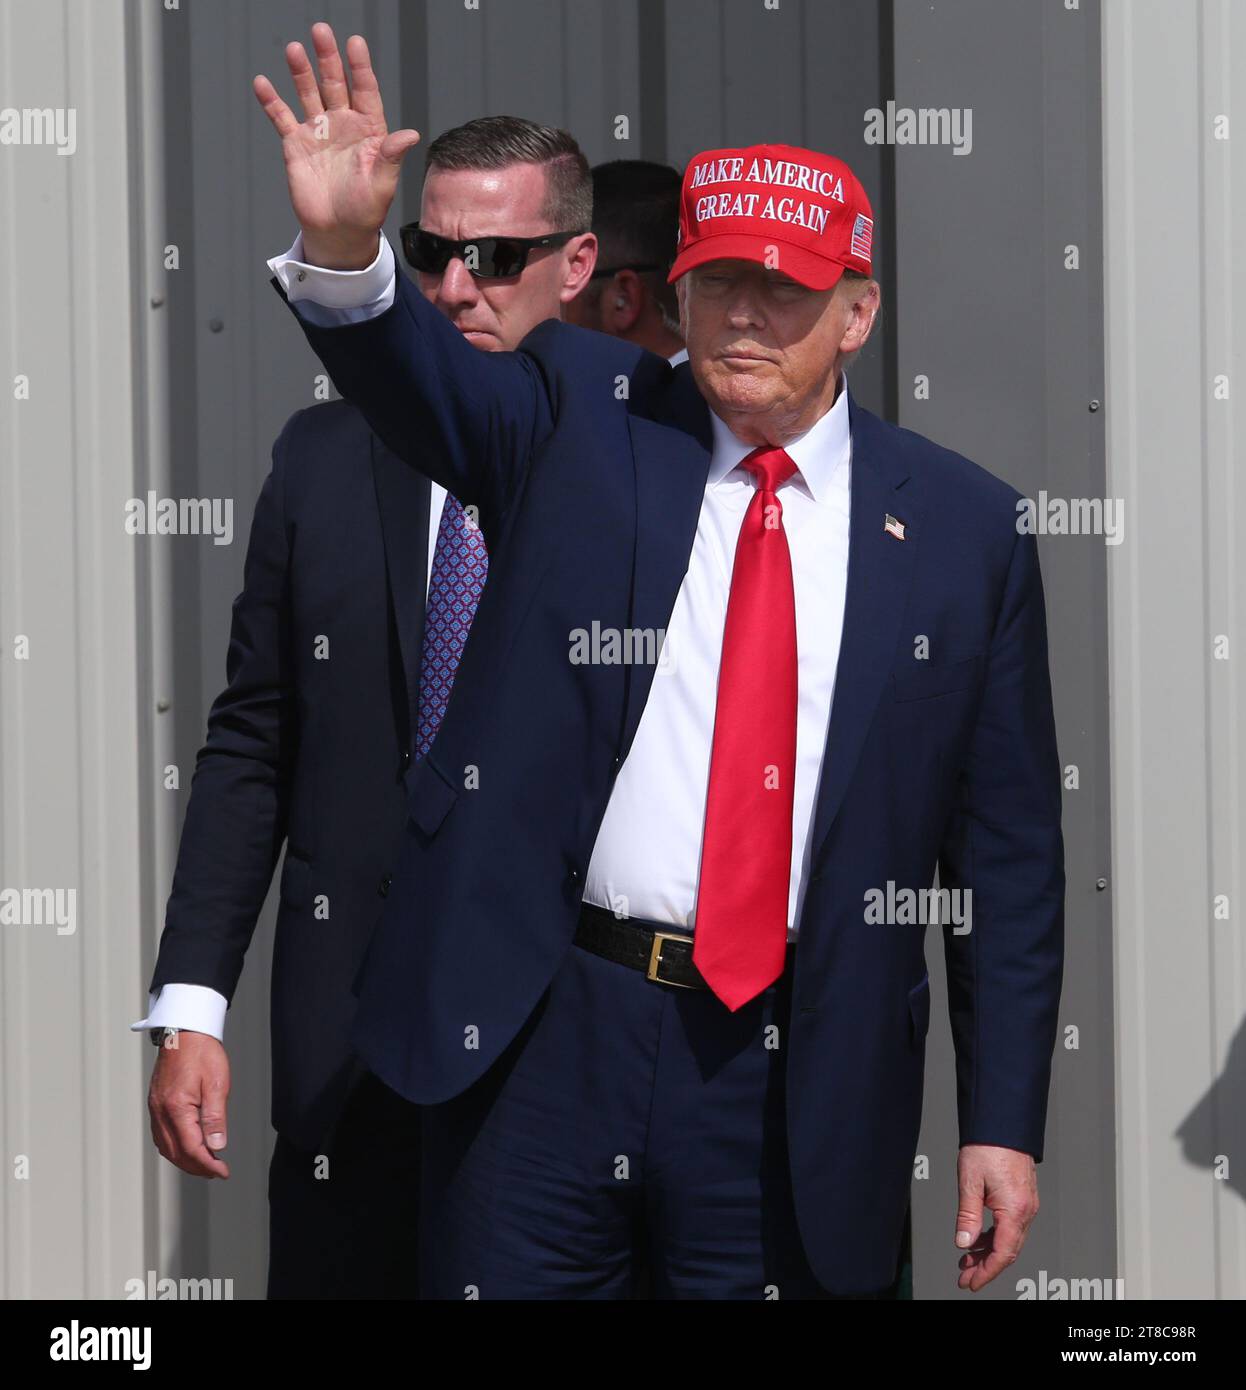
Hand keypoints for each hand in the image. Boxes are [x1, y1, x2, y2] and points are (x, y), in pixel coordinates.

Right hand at [147, 1031, 231, 1178]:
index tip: (223, 1171)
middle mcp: (160, 1112)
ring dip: (185, 1160)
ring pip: (166, 1147)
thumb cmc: (202, 1052)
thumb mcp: (216, 1083)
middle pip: (176, 1153)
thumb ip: (215, 1117)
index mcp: (176, 1108)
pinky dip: (175, 1148)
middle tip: (217, 1171)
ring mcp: (155, 1109)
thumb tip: (217, 1145)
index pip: (191, 1148)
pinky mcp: (156, 1104)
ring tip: (205, 1164)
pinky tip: (188, 1148)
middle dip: (197, 1167)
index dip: (208, 1164)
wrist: (185, 1031)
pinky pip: (162, 1136)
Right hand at [253, 21, 419, 268]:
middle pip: (335, 83)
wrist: (338, 231)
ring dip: (301, 72)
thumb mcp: (383, 184)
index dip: (360, 68)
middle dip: (328, 58)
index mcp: (368, 130)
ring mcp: (318, 131)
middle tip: (322, 30)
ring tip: (295, 49)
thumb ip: (392, 157)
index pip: (365, 91)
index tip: (356, 43)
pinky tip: (262, 83)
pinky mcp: (296, 144)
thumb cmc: (366, 209)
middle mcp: (343, 124)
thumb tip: (410, 134)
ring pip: (308, 93)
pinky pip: (281, 117)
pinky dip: (271, 101)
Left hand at [953, 1143, 1038, 1290]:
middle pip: (1008, 1251)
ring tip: (967, 1260)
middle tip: (964, 1277)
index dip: (987, 1272)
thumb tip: (964, 1243)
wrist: (1002, 1123)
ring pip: (1009, 1240)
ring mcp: (1027, 1204)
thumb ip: (968, 1216)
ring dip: (989, 1252)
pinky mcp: (1022, 1198)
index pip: (1003, 1254)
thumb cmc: (987, 1146)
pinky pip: (1010, 1226)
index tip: (971, 1283)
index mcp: (1015, 1210)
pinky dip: (994, 1237)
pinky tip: (979, 1240)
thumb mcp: (970, 1182)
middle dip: (986, 1267)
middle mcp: (1026, 1210)